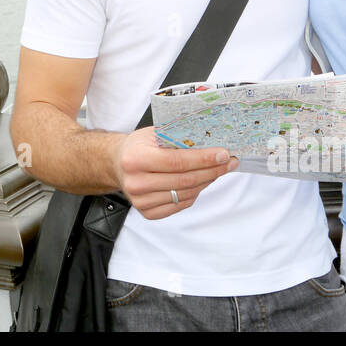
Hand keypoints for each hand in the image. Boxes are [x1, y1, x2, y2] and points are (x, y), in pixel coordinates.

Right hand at [114, 126, 237, 219]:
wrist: (117, 164)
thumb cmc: (139, 146)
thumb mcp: (153, 133)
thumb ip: (176, 136)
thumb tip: (210, 140)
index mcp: (136, 159)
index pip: (177, 161)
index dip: (203, 159)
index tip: (223, 154)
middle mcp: (136, 182)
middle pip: (184, 179)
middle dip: (212, 170)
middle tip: (229, 162)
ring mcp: (141, 201)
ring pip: (185, 194)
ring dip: (206, 182)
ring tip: (218, 170)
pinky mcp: (148, 212)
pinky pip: (180, 204)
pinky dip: (195, 193)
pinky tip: (201, 182)